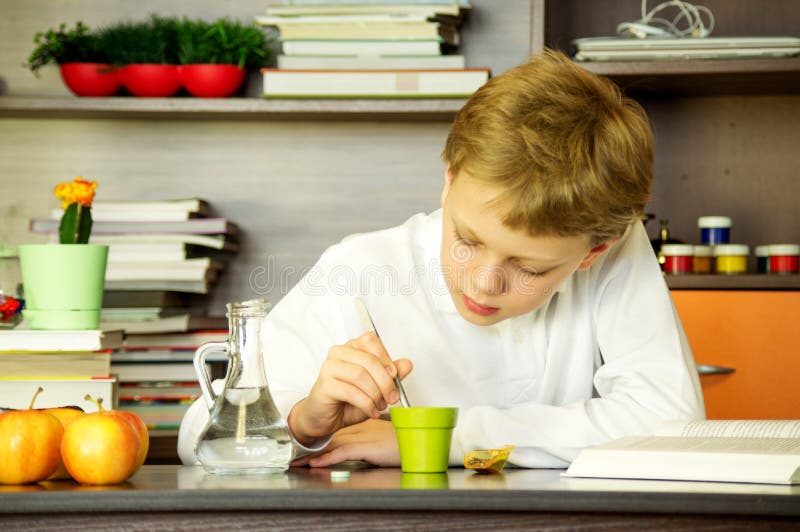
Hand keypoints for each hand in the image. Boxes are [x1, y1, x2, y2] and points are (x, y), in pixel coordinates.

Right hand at [288, 332, 411, 445]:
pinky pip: (351, 392)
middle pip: (368, 360)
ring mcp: (329, 367)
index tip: (395, 376)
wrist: (325, 418)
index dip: (386, 358)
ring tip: (379, 406)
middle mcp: (339, 353)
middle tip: (392, 397)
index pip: (371, 341)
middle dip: (385, 381)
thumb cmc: (348, 400)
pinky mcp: (325, 385)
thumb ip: (391, 375)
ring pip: (360, 375)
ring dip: (375, 394)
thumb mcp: (376, 387)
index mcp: (352, 347)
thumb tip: (407, 364)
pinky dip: (366, 404)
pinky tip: (371, 411)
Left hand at [291, 418, 398, 466]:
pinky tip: (315, 463)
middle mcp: (360, 429)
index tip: (307, 447)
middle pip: (330, 435)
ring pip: (332, 443)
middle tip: (295, 455)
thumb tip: (366, 442)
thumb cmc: (407, 440)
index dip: (322, 437)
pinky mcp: (366, 446)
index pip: (338, 429)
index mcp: (365, 424)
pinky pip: (342, 452)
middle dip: (312, 446)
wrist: (420, 441)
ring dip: (314, 453)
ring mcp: (362, 437)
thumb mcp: (388, 436)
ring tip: (297, 461)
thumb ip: (375, 435)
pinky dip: (327, 458)